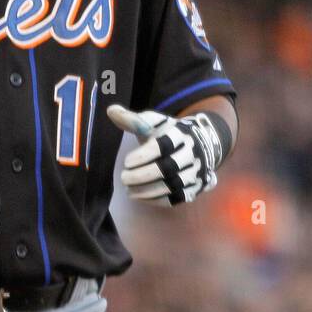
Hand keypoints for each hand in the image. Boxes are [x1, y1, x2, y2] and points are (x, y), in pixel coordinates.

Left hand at [107, 105, 222, 206]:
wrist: (200, 145)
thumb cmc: (168, 134)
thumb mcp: (154, 124)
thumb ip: (134, 120)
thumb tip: (111, 111)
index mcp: (179, 134)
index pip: (163, 145)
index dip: (143, 155)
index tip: (126, 162)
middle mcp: (191, 153)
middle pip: (168, 168)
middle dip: (143, 175)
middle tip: (124, 178)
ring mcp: (195, 172)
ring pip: (172, 185)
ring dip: (148, 190)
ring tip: (129, 190)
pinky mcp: (194, 188)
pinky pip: (176, 198)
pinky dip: (157, 200)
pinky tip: (141, 196)